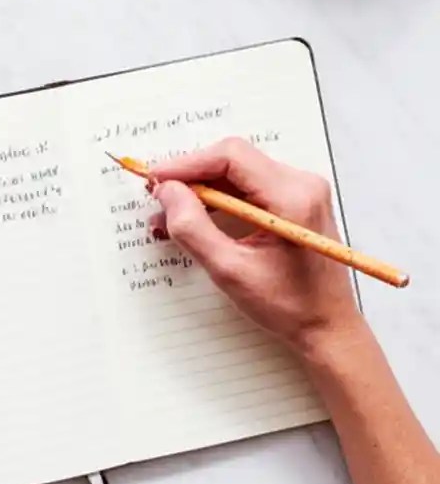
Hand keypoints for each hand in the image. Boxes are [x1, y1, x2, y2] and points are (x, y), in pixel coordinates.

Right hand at [147, 137, 363, 358]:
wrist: (328, 326)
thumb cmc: (287, 306)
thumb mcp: (229, 270)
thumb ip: (193, 227)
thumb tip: (166, 191)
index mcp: (293, 197)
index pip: (231, 157)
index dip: (187, 164)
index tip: (155, 179)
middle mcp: (302, 185)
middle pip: (233, 160)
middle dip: (191, 176)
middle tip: (158, 197)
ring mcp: (301, 191)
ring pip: (237, 172)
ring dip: (201, 188)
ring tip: (170, 213)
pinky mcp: (295, 201)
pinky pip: (248, 186)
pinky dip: (218, 198)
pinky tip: (196, 217)